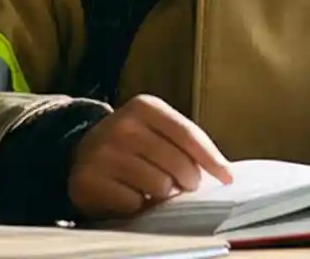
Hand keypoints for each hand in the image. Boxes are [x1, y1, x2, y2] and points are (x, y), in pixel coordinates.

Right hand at [68, 94, 232, 218]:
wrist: (82, 151)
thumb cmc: (134, 143)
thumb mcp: (158, 129)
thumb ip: (187, 142)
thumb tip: (223, 171)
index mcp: (145, 106)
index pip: (188, 135)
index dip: (211, 159)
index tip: (228, 178)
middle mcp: (122, 125)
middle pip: (177, 164)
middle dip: (188, 181)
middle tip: (182, 184)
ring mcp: (103, 152)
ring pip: (159, 186)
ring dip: (162, 193)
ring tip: (153, 185)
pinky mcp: (89, 180)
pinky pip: (134, 203)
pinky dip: (138, 204)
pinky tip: (130, 193)